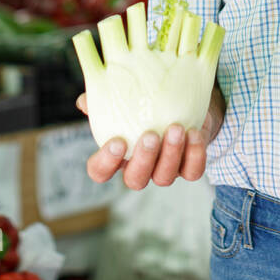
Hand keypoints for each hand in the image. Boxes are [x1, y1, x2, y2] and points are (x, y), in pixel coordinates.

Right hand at [77, 86, 223, 189]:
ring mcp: (165, 170)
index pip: (100, 171)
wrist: (185, 105)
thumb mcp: (125, 99)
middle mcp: (140, 167)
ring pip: (164, 177)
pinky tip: (194, 133)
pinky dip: (195, 154)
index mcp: (118, 155)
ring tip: (176, 127)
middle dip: (143, 160)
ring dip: (171, 153)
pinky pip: (192, 171)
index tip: (117, 142)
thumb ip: (102, 99)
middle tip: (150, 135)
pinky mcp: (189, 167)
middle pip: (135, 180)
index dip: (105, 163)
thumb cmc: (146, 103)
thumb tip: (84, 101)